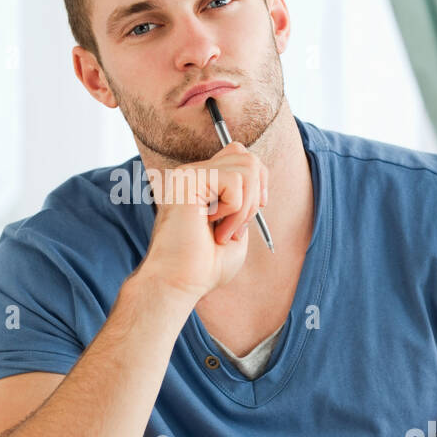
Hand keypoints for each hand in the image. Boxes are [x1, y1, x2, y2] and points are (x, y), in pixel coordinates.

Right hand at [135, 141, 268, 301]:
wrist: (179, 283)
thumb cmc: (204, 266)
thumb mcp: (237, 230)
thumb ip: (247, 200)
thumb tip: (257, 178)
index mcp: (201, 183)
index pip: (239, 153)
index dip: (256, 181)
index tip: (249, 214)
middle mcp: (193, 174)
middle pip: (248, 156)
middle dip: (255, 196)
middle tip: (235, 228)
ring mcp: (188, 173)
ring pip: (247, 166)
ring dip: (245, 208)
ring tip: (222, 231)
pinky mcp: (188, 179)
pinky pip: (235, 181)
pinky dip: (234, 210)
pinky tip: (211, 225)